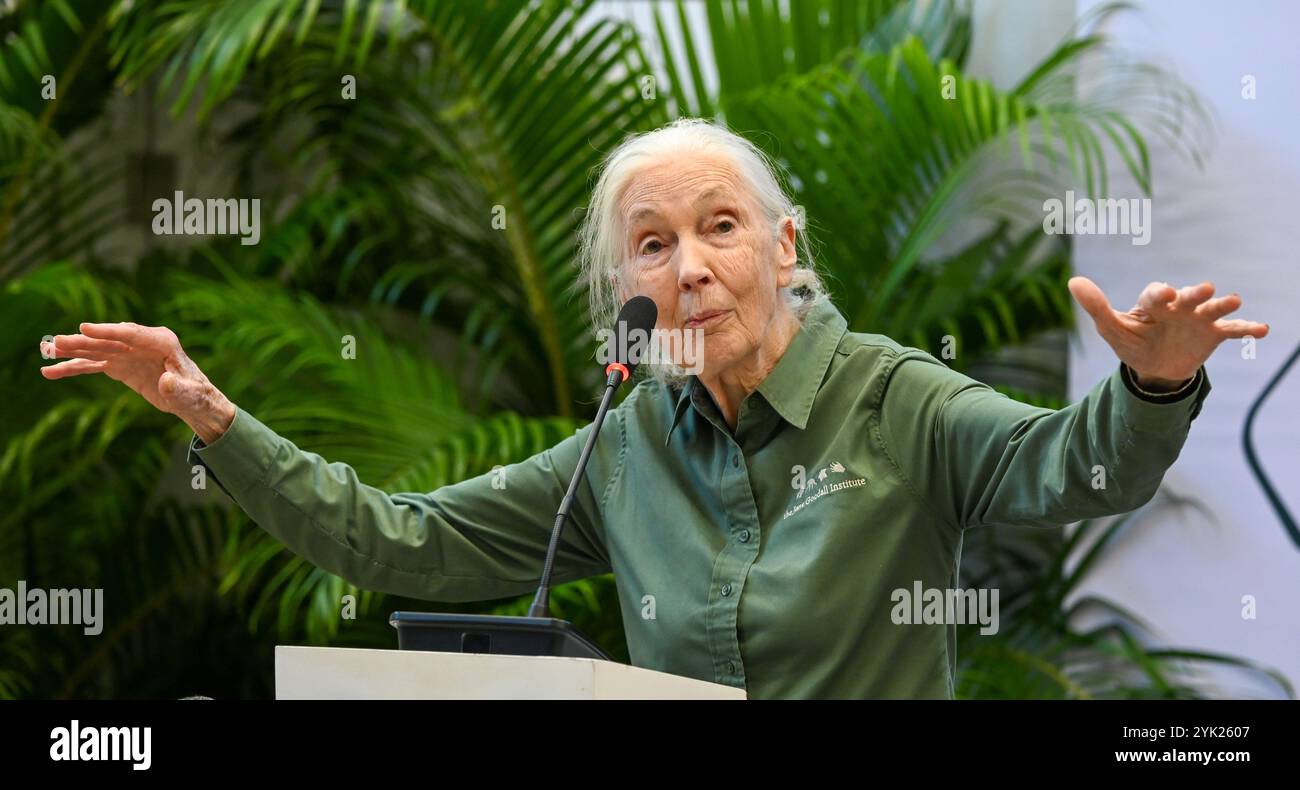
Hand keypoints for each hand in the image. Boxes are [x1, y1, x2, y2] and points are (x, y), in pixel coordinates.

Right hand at [39, 322, 235, 443]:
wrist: (193, 401)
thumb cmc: (196, 396)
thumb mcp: (190, 395)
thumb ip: (179, 389)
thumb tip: (166, 382)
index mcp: (162, 341)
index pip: (131, 333)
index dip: (107, 331)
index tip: (84, 328)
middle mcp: (142, 343)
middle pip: (108, 340)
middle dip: (82, 342)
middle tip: (56, 343)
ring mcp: (128, 353)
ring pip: (96, 350)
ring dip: (71, 352)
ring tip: (46, 352)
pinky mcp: (120, 365)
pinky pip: (93, 365)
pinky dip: (73, 368)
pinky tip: (51, 372)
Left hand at [1068, 277, 1268, 389]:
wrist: (1154, 367)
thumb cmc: (1132, 341)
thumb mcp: (1112, 328)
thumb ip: (1096, 306)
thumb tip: (1073, 281)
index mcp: (1153, 303)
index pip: (1156, 295)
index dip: (1160, 294)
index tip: (1165, 295)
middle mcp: (1179, 306)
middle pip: (1189, 296)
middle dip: (1195, 294)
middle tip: (1205, 289)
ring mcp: (1198, 319)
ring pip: (1212, 309)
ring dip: (1223, 304)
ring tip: (1233, 301)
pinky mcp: (1213, 334)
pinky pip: (1232, 330)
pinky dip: (1246, 328)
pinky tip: (1262, 329)